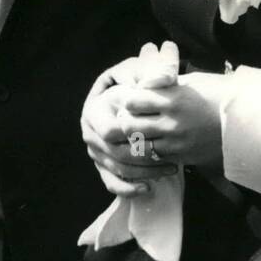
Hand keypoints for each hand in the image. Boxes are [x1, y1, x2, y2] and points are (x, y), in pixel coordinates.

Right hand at [81, 42, 180, 196]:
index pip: (109, 130)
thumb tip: (166, 78)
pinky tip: (148, 188)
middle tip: (171, 158)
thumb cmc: (136, 81)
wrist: (130, 96)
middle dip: (144, 158)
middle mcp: (90, 133)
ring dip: (144, 173)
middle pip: (115, 154)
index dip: (132, 136)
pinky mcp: (103, 166)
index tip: (157, 136)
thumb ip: (152, 72)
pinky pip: (112, 183)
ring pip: (117, 170)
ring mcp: (95, 152)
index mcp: (94, 111)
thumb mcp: (141, 71)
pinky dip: (128, 189)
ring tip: (169, 169)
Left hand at [113, 72, 228, 174]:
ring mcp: (177, 143)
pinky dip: (150, 152)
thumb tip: (147, 80)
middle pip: (130, 126)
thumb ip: (168, 83)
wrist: (245, 123)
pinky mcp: (182, 157)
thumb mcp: (194, 82)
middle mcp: (172, 122)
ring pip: (139, 146)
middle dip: (126, 121)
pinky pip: (155, 157)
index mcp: (174, 99)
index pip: (133, 100)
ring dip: (135, 139)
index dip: (129, 99)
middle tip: (128, 117)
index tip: (131, 98)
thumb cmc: (219, 96)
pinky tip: (154, 143)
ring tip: (138, 132)